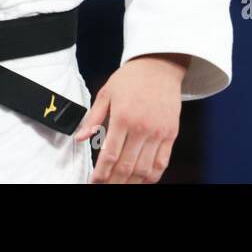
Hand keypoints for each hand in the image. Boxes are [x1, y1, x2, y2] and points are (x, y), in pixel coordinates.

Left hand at [73, 53, 187, 182]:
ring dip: (131, 183)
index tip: (94, 182)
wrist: (160, 65)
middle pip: (126, 167)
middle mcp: (142, 127)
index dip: (100, 174)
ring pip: (144, 170)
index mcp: (123, 117)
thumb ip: (93, 118)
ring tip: (120, 185)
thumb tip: (80, 138)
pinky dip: (151, 176)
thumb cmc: (131, 78)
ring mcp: (158, 132)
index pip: (109, 155)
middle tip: (104, 187)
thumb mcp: (106, 93)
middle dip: (113, 183)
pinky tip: (141, 180)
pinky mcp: (171, 134)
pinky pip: (162, 163)